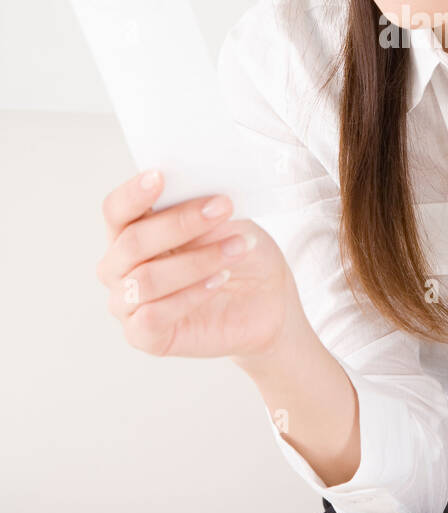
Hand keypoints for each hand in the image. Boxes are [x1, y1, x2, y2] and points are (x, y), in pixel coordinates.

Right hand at [97, 169, 304, 359]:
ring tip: (237, 247)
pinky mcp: (144, 335)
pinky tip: (219, 280)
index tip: (160, 176)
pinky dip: (190, 295)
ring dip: (197, 260)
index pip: (116, 210)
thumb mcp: (226, 220)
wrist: (267, 298)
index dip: (133, 194)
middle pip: (132, 242)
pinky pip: (153, 315)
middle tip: (222, 208)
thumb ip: (201, 205)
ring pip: (145, 279)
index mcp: (131, 230)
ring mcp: (128, 303)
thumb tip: (195, 187)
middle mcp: (120, 267)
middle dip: (180, 223)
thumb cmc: (238, 252)